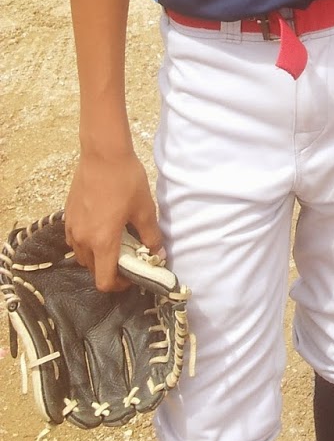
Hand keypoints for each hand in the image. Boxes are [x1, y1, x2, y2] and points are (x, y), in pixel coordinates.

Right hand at [65, 148, 161, 291]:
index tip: (131, 277)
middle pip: (92, 270)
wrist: (103, 155)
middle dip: (109, 270)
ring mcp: (72, 228)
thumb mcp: (145, 209)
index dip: (118, 285)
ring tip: (114, 243)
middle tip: (127, 258)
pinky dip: (87, 243)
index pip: (104, 281)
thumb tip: (158, 255)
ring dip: (97, 257)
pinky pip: (75, 240)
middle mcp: (83, 239)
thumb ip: (151, 236)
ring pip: (82, 256)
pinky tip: (101, 228)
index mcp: (102, 241)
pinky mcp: (68, 216)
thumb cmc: (126, 181)